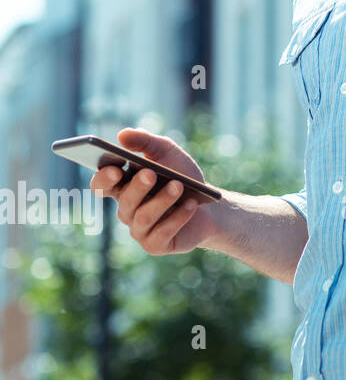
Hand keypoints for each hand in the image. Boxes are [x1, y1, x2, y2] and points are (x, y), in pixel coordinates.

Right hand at [89, 127, 216, 254]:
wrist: (209, 206)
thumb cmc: (183, 177)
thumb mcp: (167, 153)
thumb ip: (145, 141)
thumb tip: (122, 134)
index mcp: (123, 187)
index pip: (102, 185)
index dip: (104, 179)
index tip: (115, 168)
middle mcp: (127, 210)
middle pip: (125, 200)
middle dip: (138, 186)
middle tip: (151, 173)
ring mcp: (139, 230)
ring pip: (144, 216)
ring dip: (162, 200)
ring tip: (178, 186)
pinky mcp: (155, 245)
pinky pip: (162, 233)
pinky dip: (177, 217)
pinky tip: (190, 205)